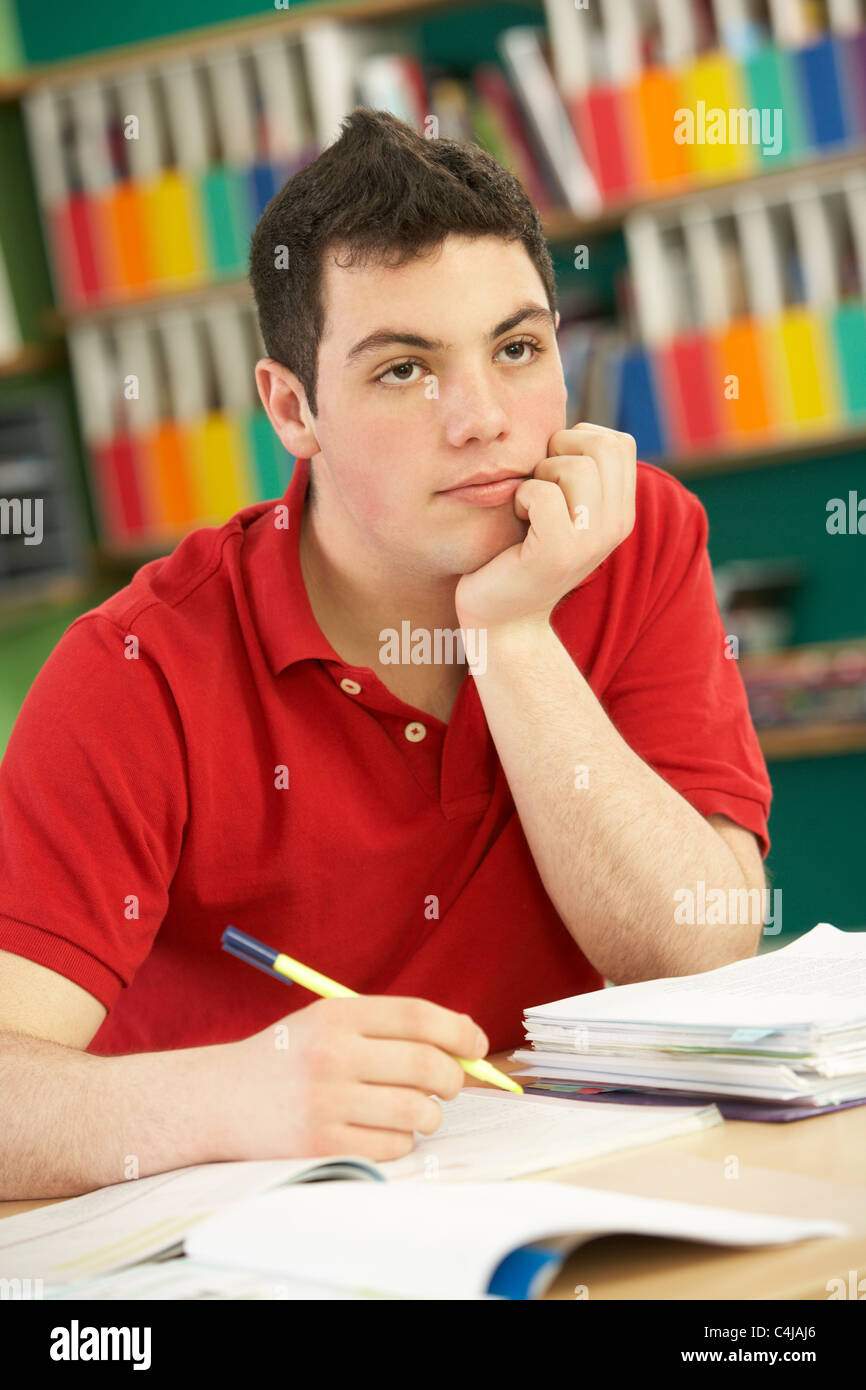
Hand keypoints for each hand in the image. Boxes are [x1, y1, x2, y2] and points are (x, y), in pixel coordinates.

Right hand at [213, 996, 487, 1162]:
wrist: (217, 1099)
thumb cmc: (289, 1058)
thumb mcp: (327, 1023)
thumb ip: (387, 1028)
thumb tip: (464, 1043)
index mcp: (337, 1014)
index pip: (419, 1017)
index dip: (460, 1031)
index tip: (476, 1045)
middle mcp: (332, 1054)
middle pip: (426, 1065)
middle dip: (453, 1077)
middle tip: (450, 1084)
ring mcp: (326, 1102)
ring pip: (417, 1111)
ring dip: (430, 1114)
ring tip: (417, 1110)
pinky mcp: (321, 1145)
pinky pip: (393, 1147)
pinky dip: (402, 1141)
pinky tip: (384, 1131)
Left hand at [454, 423, 636, 635]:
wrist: (501, 617)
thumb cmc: (518, 552)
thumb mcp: (559, 507)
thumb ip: (575, 470)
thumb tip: (567, 426)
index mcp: (621, 511)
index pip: (618, 441)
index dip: (578, 442)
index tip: (553, 473)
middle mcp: (617, 526)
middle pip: (601, 446)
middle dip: (559, 453)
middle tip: (538, 485)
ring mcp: (591, 542)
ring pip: (573, 467)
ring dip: (537, 477)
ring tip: (527, 509)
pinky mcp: (558, 554)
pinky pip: (541, 493)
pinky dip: (520, 498)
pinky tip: (517, 523)